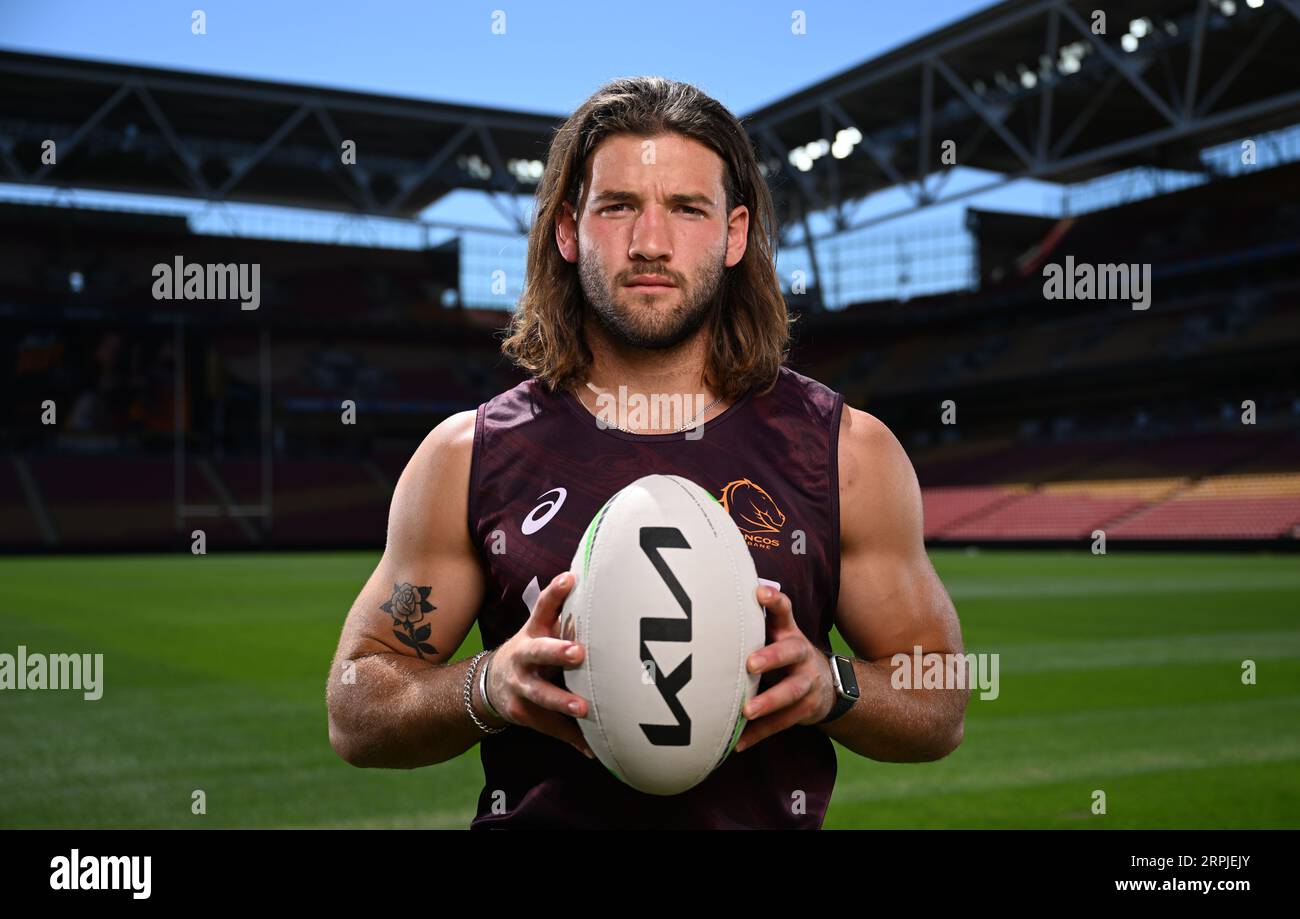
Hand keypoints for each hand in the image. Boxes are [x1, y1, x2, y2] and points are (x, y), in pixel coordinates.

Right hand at [484, 571, 594, 758]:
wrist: (491, 684)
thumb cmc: (534, 650)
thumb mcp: (541, 629)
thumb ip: (563, 613)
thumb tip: (594, 583)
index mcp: (533, 632)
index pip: (543, 607)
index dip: (555, 593)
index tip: (571, 579)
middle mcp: (523, 656)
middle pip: (537, 652)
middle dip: (557, 652)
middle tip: (579, 653)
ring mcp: (520, 686)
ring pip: (540, 695)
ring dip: (562, 702)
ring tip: (584, 709)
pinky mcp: (522, 713)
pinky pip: (548, 727)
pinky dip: (570, 738)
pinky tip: (592, 749)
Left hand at [734, 584, 834, 752]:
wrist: (826, 686)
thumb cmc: (783, 655)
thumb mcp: (776, 636)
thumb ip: (752, 625)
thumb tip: (706, 611)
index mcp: (788, 632)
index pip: (784, 611)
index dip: (774, 600)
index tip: (759, 591)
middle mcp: (801, 653)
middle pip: (791, 652)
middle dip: (772, 657)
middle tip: (750, 664)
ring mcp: (808, 681)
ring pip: (791, 691)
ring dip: (768, 701)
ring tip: (747, 711)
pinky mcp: (807, 708)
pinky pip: (784, 722)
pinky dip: (760, 733)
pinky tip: (739, 742)